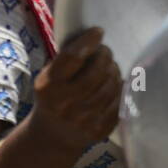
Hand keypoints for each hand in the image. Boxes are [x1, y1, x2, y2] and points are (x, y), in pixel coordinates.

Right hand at [27, 27, 122, 150]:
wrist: (53, 136)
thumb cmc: (53, 97)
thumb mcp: (48, 77)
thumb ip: (66, 60)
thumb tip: (95, 36)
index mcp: (48, 87)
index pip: (73, 57)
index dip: (88, 41)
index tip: (98, 32)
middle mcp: (65, 104)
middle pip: (96, 72)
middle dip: (105, 56)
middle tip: (106, 51)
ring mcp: (83, 120)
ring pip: (110, 87)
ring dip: (114, 71)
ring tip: (110, 66)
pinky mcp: (99, 130)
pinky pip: (118, 102)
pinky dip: (119, 89)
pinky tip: (115, 83)